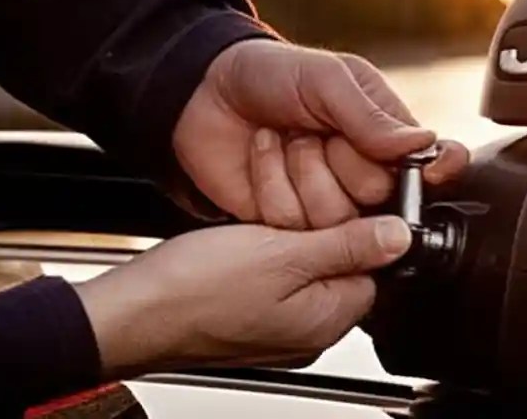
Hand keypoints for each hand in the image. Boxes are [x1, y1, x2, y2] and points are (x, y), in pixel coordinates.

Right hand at [74, 214, 412, 377]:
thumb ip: (348, 245)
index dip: (360, 225)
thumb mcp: (283, 255)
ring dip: (289, 230)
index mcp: (326, 322)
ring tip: (261, 220)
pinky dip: (265, 247)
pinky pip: (274, 273)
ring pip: (305, 263)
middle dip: (321, 223)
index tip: (337, 196)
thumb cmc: (192, 292)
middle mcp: (307, 331)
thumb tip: (400, 237)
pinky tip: (244, 237)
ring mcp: (276, 325)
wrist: (125, 316)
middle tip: (290, 205)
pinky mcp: (248, 314)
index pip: (374, 267)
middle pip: (340, 263)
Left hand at [172, 39, 467, 227]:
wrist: (203, 93)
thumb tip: (422, 144)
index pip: (434, 163)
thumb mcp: (326, 79)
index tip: (430, 168)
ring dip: (302, 171)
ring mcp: (327, 202)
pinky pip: (295, 228)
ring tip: (286, 140)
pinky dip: (271, 186)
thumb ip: (371, 115)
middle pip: (383, 198)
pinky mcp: (288, 225)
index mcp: (387, 133)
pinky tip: (263, 157)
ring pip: (339, 220)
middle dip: (345, 162)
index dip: (437, 169)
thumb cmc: (273, 75)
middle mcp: (364, 172)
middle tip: (316, 130)